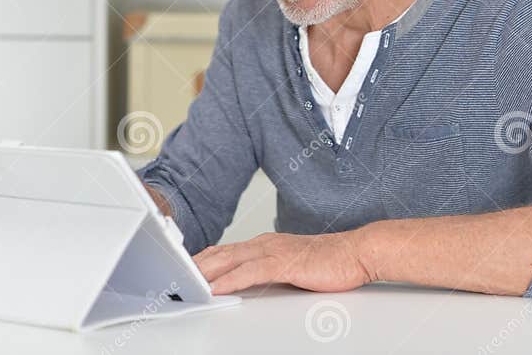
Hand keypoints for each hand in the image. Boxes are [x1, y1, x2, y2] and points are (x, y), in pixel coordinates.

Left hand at [193, 231, 373, 294]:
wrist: (356, 253)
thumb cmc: (330, 262)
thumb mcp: (292, 267)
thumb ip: (271, 273)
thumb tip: (251, 285)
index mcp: (266, 244)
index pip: (226, 251)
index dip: (203, 260)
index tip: (184, 270)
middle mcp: (265, 244)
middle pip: (221, 253)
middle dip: (196, 266)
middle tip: (175, 277)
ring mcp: (273, 251)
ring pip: (229, 260)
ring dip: (206, 272)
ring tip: (186, 283)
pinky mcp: (284, 262)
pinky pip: (250, 272)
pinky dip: (229, 280)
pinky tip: (216, 288)